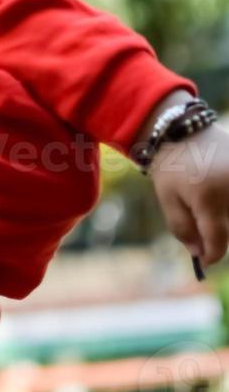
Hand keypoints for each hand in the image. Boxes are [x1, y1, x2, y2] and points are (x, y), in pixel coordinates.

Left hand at [152, 123, 228, 268]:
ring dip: (225, 217)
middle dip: (220, 234)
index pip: (218, 242)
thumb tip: (200, 254)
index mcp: (208, 198)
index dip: (211, 255)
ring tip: (209, 203)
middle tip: (207, 232)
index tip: (204, 261)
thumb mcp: (168, 198)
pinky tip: (218, 195)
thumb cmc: (171, 166)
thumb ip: (182, 228)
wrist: (182, 130)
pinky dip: (228, 202)